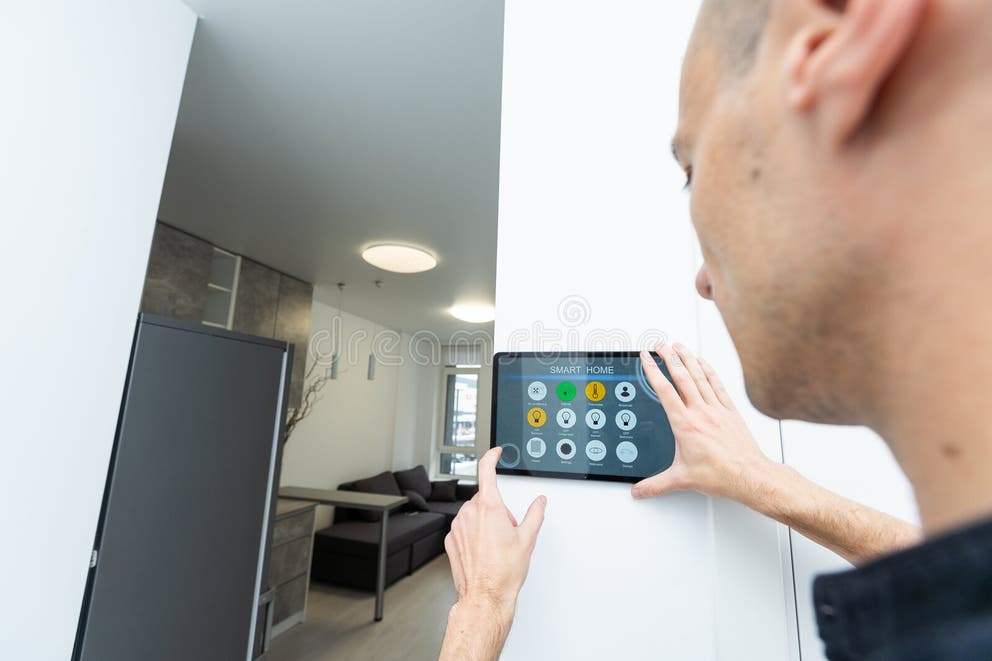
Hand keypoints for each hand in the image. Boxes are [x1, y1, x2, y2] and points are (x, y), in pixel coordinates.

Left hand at [445, 447, 546, 620]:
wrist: (485, 596)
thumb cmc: (504, 572)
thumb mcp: (527, 539)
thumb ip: (535, 514)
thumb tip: (540, 502)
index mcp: (489, 507)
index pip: (486, 470)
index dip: (492, 457)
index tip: (496, 453)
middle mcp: (469, 513)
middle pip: (485, 498)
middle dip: (498, 509)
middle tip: (508, 531)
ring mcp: (457, 527)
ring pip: (474, 513)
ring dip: (485, 522)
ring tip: (496, 545)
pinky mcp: (451, 540)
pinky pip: (464, 528)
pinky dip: (474, 534)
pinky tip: (484, 551)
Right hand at [631, 342, 772, 503]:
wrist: (749, 476)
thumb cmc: (721, 475)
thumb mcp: (681, 479)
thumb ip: (655, 485)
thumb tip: (639, 490)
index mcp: (685, 425)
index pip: (665, 390)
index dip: (653, 371)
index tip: (646, 358)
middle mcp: (701, 413)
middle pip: (682, 376)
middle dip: (669, 357)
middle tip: (660, 345)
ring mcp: (717, 410)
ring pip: (699, 377)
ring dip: (687, 359)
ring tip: (678, 347)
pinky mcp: (730, 412)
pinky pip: (716, 385)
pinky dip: (708, 371)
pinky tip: (703, 363)